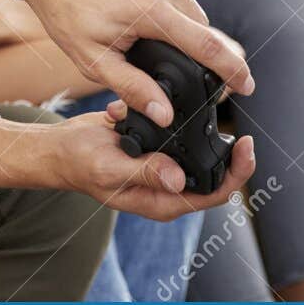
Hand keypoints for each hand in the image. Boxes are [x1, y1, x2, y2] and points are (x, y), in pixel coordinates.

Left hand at [0, 0, 253, 125]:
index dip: (232, 70)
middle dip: (188, 45)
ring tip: (135, 22)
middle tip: (155, 52)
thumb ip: (131, 86)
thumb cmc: (62, 9)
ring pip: (186, 3)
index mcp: (149, 10)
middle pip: (198, 25)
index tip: (247, 87)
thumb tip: (166, 113)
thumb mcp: (90, 57)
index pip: (206, 46)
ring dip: (173, 18)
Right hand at [0, 101, 256, 219]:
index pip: (214, 194)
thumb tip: (178, 179)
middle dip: (224, 146)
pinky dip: (168, 112)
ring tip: (186, 105)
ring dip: (195, 125)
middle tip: (228, 117)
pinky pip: (174, 129)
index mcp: (163, 199)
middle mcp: (167, 184)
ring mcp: (162, 164)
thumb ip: (143, 172)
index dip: (235, 172)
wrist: (59, 148)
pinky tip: (147, 107)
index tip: (244, 143)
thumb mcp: (109, 168)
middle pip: (212, 170)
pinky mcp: (154, 145)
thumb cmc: (79, 163)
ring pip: (195, 147)